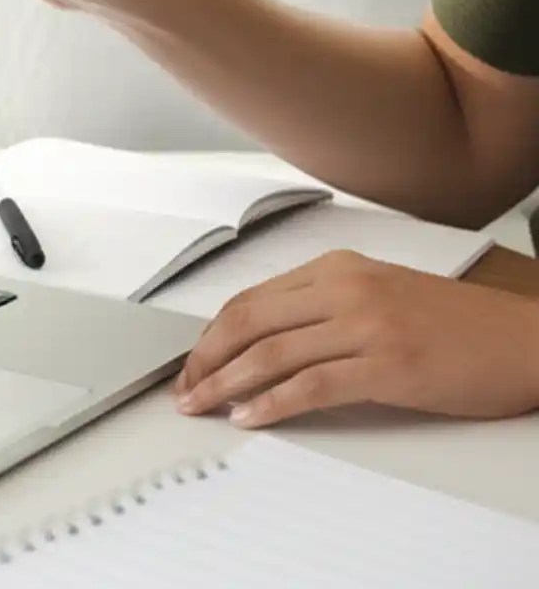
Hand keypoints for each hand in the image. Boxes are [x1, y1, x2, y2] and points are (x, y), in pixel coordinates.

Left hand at [173, 250, 538, 428]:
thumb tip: (259, 343)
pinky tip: (249, 418)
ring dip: (225, 384)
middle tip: (183, 390)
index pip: (251, 299)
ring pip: (270, 354)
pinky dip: (270, 404)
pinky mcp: (387, 366)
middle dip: (205, 360)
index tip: (191, 363)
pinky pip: (310, 386)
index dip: (210, 335)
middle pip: (248, 323)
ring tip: (202, 407)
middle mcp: (346, 289)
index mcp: (338, 268)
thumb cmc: (456, 324)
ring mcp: (367, 325)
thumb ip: (321, 309)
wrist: (525, 341)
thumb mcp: (379, 294)